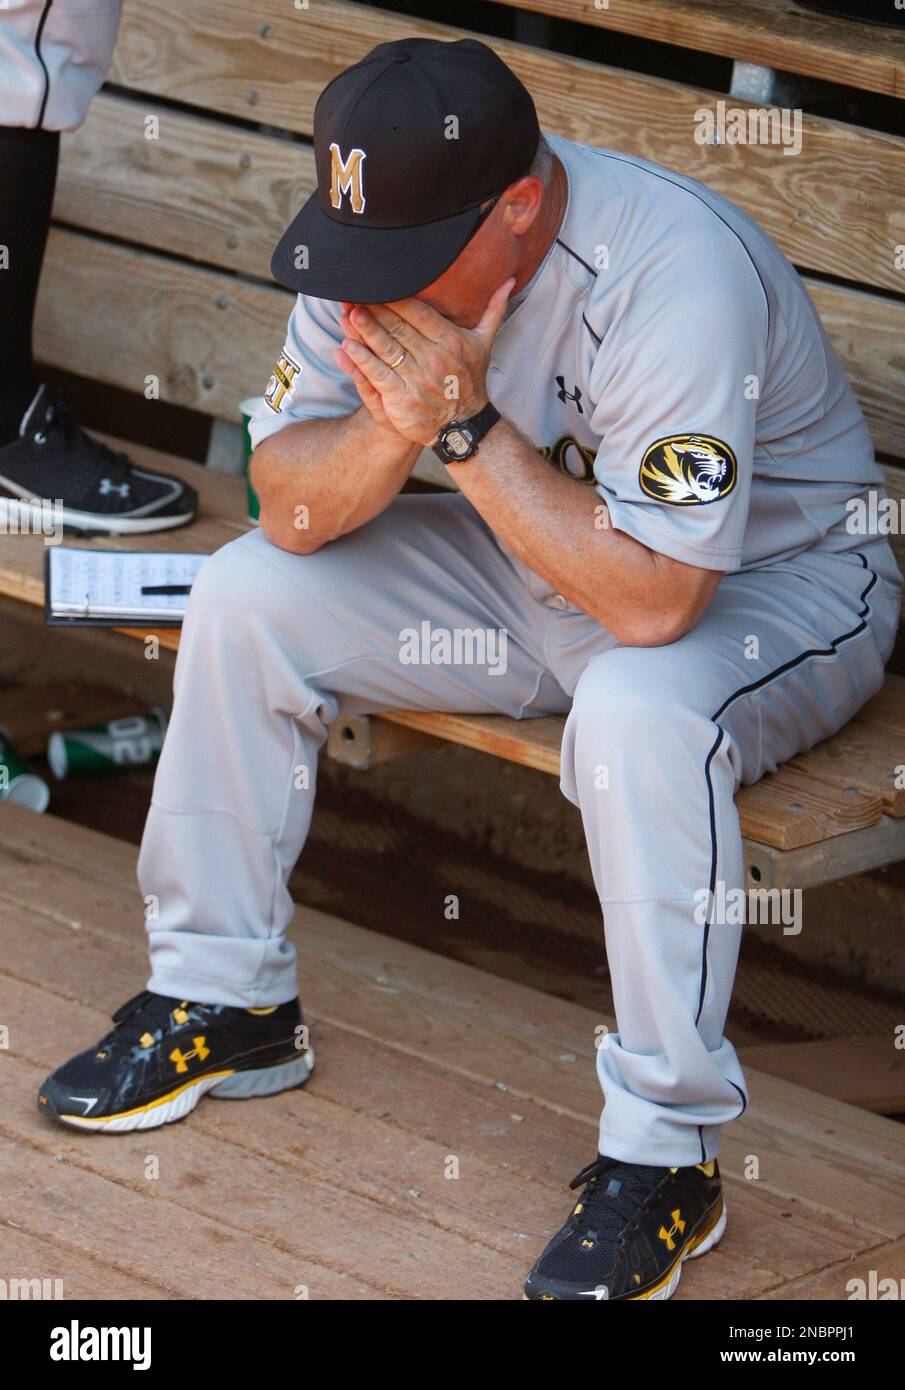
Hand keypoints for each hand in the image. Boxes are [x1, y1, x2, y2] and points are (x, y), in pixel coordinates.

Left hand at [332, 278, 514, 445]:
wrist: (464, 426)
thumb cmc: (470, 380)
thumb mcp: (484, 344)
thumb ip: (494, 310)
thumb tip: (510, 280)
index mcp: (450, 340)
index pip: (418, 312)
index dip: (395, 298)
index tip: (377, 283)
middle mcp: (434, 358)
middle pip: (398, 328)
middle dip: (374, 310)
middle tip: (354, 293)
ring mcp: (417, 379)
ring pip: (387, 349)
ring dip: (365, 331)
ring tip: (348, 313)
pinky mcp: (402, 399)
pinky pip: (379, 375)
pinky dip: (362, 361)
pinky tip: (347, 346)